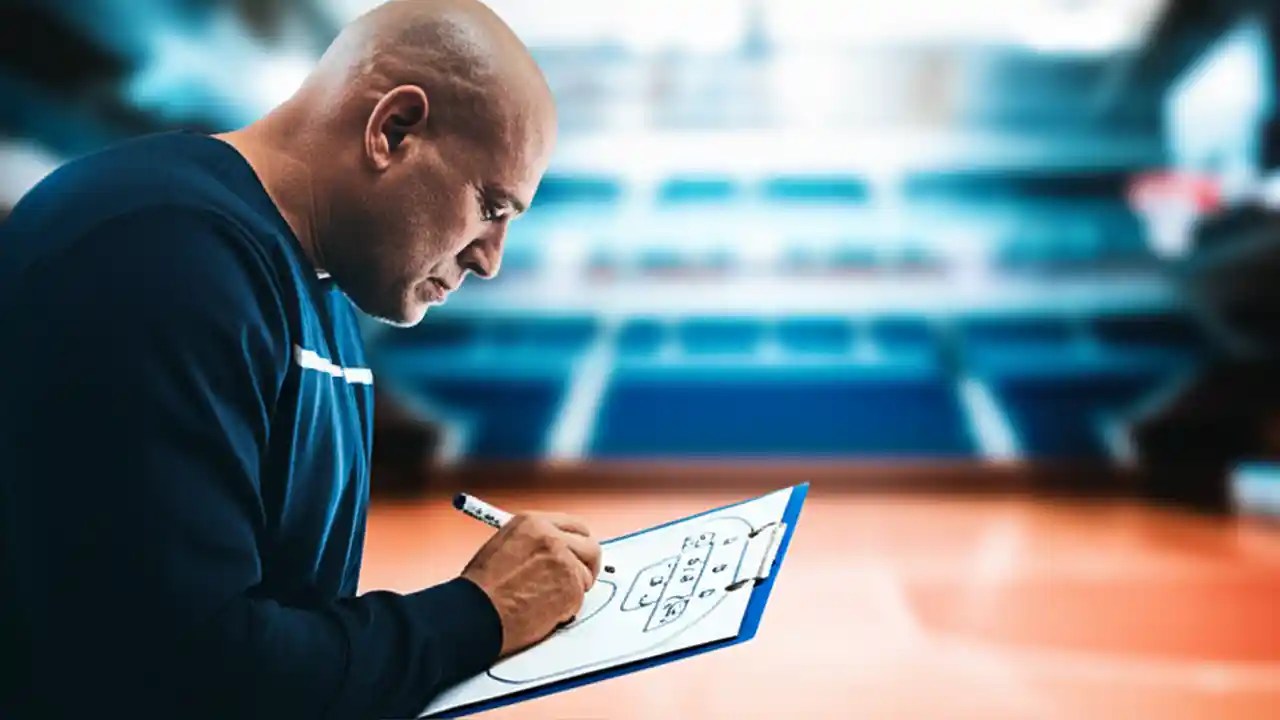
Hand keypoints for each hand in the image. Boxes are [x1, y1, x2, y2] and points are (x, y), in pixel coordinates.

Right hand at [461, 512, 601, 656]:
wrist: (475, 613)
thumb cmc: (482, 587)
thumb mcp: (505, 545)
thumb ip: (536, 542)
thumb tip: (559, 549)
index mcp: (533, 522)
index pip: (575, 526)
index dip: (578, 543)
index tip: (578, 555)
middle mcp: (552, 537)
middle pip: (590, 547)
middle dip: (586, 565)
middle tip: (576, 580)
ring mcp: (564, 562)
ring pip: (585, 576)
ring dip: (571, 590)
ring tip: (543, 600)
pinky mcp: (571, 588)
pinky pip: (579, 599)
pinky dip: (565, 608)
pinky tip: (541, 611)